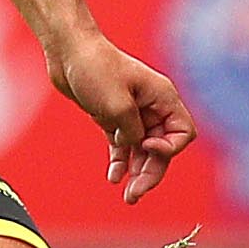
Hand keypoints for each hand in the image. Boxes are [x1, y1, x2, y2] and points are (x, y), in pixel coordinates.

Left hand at [50, 33, 196, 204]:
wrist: (67, 52)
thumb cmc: (94, 69)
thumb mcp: (116, 104)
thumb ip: (131, 131)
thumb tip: (135, 147)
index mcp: (162, 97)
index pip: (182, 133)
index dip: (168, 148)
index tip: (144, 145)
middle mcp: (152, 106)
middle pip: (162, 147)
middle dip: (152, 171)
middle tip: (136, 194)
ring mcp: (132, 113)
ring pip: (143, 149)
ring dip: (137, 172)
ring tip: (128, 195)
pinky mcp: (112, 117)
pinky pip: (123, 145)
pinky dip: (121, 161)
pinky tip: (114, 178)